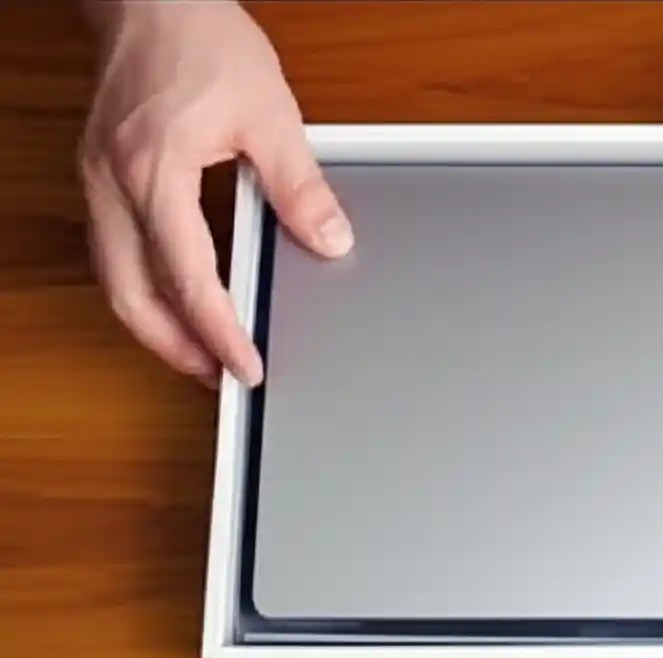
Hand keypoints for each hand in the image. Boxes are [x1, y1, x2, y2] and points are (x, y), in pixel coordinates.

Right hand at [78, 1, 351, 387]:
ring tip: (201, 349)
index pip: (187, 278)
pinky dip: (143, 287)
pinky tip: (175, 295)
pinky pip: (113, 250)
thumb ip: (299, 184)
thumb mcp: (269, 112)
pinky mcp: (100, 173)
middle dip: (174, 348)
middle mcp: (112, 184)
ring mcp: (97, 180)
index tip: (247, 367)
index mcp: (153, 172)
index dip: (218, 332)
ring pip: (114, 279)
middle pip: (130, 297)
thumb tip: (330, 240)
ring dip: (155, 324)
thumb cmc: (199, 39)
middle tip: (219, 377)